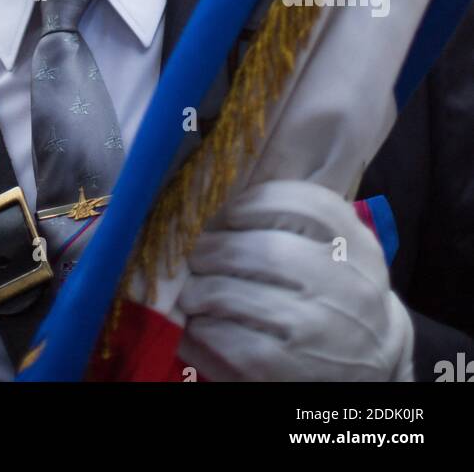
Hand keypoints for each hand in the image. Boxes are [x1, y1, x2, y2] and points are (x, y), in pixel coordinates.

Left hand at [175, 179, 413, 380]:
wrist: (377, 364)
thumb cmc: (343, 297)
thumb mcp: (344, 251)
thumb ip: (301, 221)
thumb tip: (222, 215)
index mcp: (356, 247)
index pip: (305, 205)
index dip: (254, 203)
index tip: (231, 215)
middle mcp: (342, 285)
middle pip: (261, 250)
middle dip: (215, 248)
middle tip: (198, 255)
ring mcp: (314, 327)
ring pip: (233, 294)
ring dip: (200, 289)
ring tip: (193, 292)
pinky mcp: (284, 367)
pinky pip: (227, 339)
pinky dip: (203, 329)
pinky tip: (202, 326)